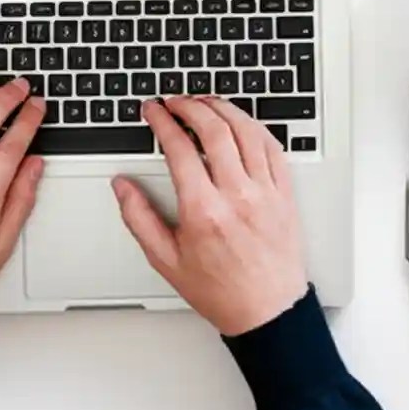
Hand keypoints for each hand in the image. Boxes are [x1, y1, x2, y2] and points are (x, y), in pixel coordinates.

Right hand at [112, 96, 307, 335]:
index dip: (163, 122)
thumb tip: (122, 186)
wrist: (267, 309)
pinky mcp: (286, 194)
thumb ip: (139, 218)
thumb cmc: (220, 290)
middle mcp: (237, 196)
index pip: (180, 149)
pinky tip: (242, 123)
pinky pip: (273, 149)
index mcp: (204, 210)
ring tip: (206, 102)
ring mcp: (266, 192)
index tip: (153, 111)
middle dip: (192, 106)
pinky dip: (256, 128)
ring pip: (248, 132)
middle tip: (176, 101)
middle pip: (216, 131)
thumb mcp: (166, 260)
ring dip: (225, 110)